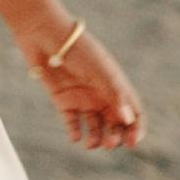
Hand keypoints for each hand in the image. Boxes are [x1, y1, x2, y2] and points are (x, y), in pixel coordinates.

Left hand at [31, 22, 142, 152]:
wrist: (44, 35)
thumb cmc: (78, 49)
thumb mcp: (100, 71)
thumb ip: (114, 94)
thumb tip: (128, 119)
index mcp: (116, 85)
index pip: (133, 112)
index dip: (136, 128)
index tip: (132, 142)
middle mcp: (102, 94)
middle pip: (115, 123)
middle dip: (115, 137)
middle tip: (109, 144)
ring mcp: (83, 98)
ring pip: (95, 126)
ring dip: (96, 138)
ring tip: (91, 144)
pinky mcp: (64, 101)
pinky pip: (73, 122)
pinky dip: (75, 132)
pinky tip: (75, 137)